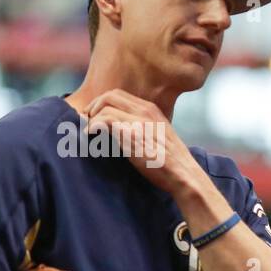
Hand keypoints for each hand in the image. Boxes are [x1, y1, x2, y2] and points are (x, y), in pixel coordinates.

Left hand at [83, 89, 201, 195]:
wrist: (184, 175)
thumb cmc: (172, 162)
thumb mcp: (160, 137)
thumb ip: (143, 128)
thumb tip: (120, 130)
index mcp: (152, 110)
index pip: (120, 95)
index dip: (103, 103)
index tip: (95, 115)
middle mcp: (146, 111)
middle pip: (110, 95)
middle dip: (94, 106)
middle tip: (87, 121)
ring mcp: (139, 121)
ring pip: (105, 107)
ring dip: (91, 118)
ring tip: (88, 131)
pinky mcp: (132, 134)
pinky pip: (104, 120)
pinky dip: (93, 126)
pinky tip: (90, 135)